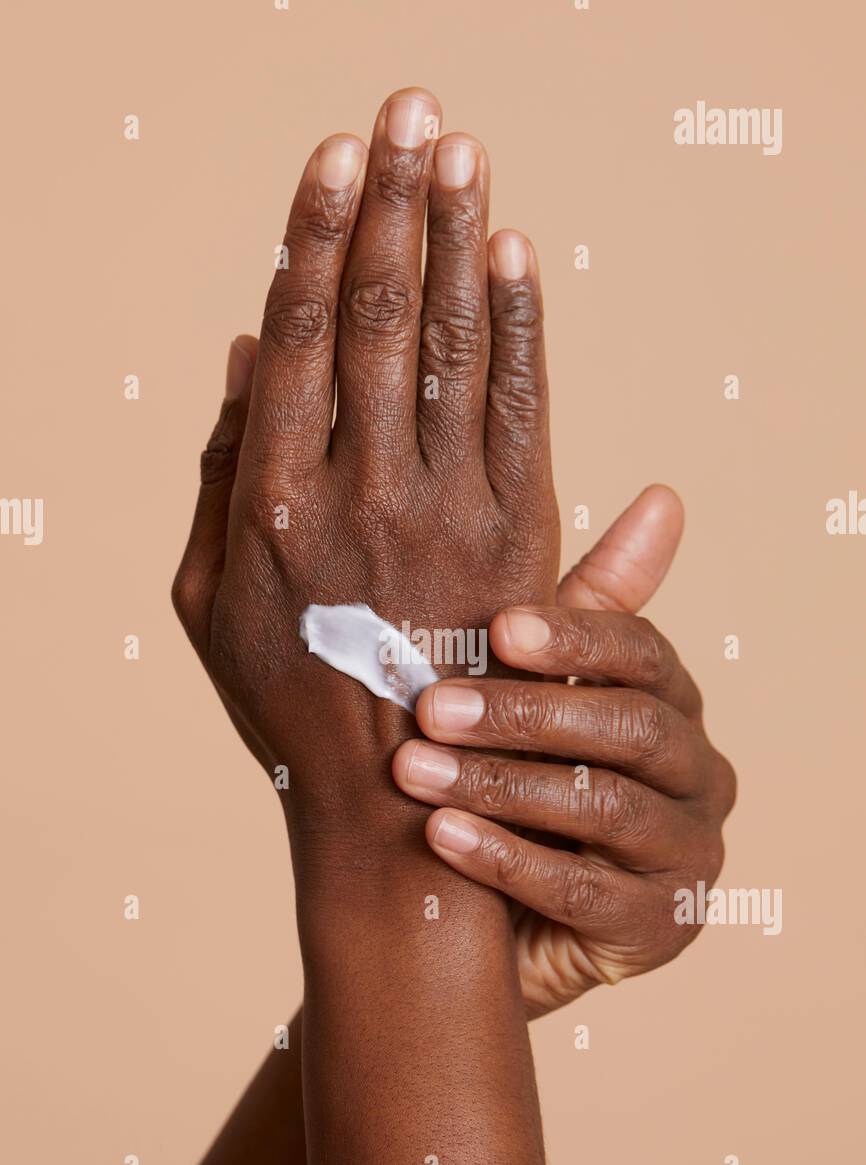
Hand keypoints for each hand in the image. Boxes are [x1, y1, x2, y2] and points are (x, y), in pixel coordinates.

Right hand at [171, 87, 558, 844]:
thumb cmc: (290, 698)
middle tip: (408, 111)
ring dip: (458, 238)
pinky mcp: (517, 535)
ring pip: (452, 347)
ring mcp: (443, 512)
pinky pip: (523, 409)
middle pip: (378, 319)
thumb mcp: (209, 600)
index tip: (336, 158)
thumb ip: (221, 473)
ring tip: (459, 152)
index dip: (318, 237)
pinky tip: (515, 253)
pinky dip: (521, 327)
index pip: (299, 338)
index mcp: (272, 502)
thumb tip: (245, 357)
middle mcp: (357, 492)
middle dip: (394, 205)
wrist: (401, 795)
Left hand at [393, 492, 736, 1016]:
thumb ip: (578, 609)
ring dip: (504, 784)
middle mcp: (697, 772)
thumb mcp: (532, 692)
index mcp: (671, 701)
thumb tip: (664, 494)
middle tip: (430, 706)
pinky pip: (585, 893)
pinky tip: (441, 838)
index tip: (497, 627)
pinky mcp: (659, 926)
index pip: (643, 652)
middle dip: (527, 713)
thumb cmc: (515, 781)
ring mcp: (686, 853)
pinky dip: (508, 860)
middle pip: (632, 728)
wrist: (500, 920)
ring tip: (413, 772)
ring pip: (607, 809)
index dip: (576, 637)